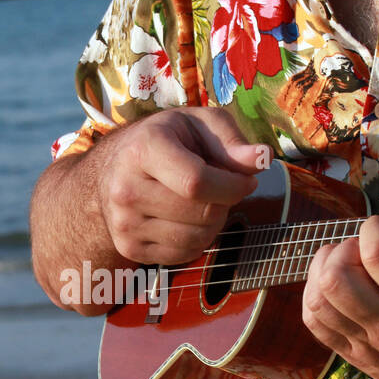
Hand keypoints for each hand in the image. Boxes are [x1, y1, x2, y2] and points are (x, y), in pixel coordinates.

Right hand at [96, 108, 267, 264]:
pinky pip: (185, 254)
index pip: (196, 182)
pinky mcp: (130, 248)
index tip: (247, 181)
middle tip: (223, 188)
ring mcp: (125, 223)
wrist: (115, 169)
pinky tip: (189, 219)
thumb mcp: (199, 124)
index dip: (232, 186)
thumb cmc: (167, 141)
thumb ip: (232, 140)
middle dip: (225, 203)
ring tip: (206, 202)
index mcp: (143, 150)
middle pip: (200, 213)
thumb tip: (262, 159)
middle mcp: (126, 189)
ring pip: (196, 238)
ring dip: (215, 223)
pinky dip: (198, 240)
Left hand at [300, 193, 378, 378]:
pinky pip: (317, 326)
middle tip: (364, 246)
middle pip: (335, 279)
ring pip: (318, 301)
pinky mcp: (358, 360)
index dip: (375, 226)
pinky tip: (333, 286)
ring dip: (323, 270)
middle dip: (343, 248)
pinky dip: (314, 297)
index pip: (377, 253)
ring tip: (345, 261)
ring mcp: (370, 348)